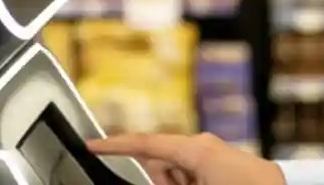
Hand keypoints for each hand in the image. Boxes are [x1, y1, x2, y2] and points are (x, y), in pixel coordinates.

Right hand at [87, 133, 285, 184]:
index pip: (144, 142)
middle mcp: (209, 145)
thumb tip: (150, 170)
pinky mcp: (232, 168)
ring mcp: (222, 156)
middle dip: (162, 181)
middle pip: (162, 161)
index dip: (113, 145)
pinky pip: (200, 176)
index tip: (91, 145)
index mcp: (198, 147)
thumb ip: (163, 180)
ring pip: (181, 172)